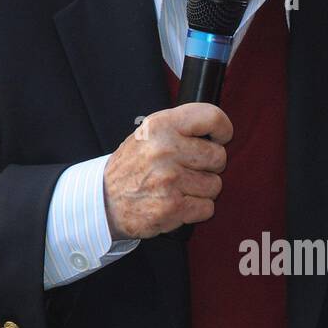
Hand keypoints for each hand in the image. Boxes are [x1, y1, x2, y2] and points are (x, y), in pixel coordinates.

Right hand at [103, 103, 232, 238]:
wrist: (104, 201)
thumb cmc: (134, 166)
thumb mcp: (149, 133)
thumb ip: (181, 126)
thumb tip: (218, 129)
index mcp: (161, 125)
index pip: (211, 117)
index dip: (223, 129)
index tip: (220, 138)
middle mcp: (165, 149)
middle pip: (218, 157)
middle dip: (209, 166)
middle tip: (189, 169)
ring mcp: (169, 179)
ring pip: (215, 185)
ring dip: (202, 190)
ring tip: (179, 188)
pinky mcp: (172, 207)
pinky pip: (207, 207)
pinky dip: (196, 209)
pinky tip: (178, 203)